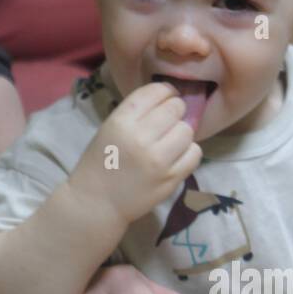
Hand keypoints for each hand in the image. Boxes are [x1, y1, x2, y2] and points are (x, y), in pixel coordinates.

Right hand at [70, 81, 201, 228]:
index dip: (166, 91)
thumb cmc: (101, 162)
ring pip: (187, 130)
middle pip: (176, 108)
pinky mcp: (171, 178)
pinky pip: (194, 154)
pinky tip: (177, 155)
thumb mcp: (110, 128)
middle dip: (175, 111)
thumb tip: (169, 99)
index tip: (166, 98)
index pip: (156, 91)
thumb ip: (137, 113)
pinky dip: (189, 152)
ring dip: (182, 133)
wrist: (97, 202)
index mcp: (121, 120)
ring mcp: (158, 159)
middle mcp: (141, 137)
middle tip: (169, 121)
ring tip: (171, 140)